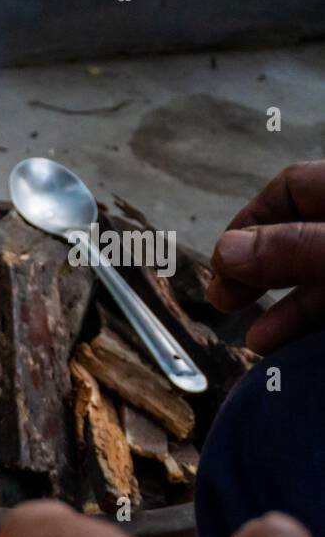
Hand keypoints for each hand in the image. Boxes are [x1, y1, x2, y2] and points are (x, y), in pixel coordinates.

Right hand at [209, 160, 324, 354]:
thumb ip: (297, 247)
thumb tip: (224, 250)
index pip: (292, 189)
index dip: (249, 222)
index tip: (221, 266)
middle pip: (299, 236)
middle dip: (256, 270)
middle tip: (222, 302)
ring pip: (319, 277)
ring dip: (281, 308)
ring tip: (255, 341)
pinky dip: (309, 326)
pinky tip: (287, 347)